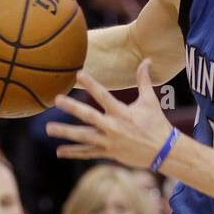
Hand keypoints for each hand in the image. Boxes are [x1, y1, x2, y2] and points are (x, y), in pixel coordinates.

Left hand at [47, 59, 170, 167]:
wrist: (164, 151)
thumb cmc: (157, 123)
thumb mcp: (150, 101)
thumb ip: (144, 80)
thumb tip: (147, 59)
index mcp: (122, 112)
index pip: (104, 96)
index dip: (91, 84)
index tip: (78, 74)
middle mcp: (114, 127)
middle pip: (89, 117)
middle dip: (72, 108)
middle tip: (56, 100)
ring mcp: (110, 142)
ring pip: (84, 137)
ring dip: (66, 133)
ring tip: (48, 129)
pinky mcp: (109, 153)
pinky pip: (89, 153)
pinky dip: (74, 152)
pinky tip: (59, 152)